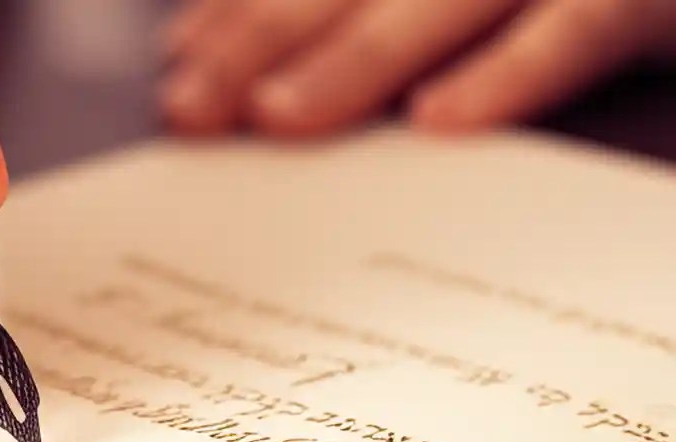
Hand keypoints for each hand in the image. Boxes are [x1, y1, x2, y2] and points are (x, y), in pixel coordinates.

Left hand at [161, 0, 675, 135]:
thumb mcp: (428, 1)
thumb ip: (349, 6)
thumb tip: (221, 39)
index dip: (240, 9)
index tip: (181, 63)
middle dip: (262, 37)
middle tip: (195, 105)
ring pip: (439, 1)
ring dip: (355, 56)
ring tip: (280, 114)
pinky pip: (568, 33)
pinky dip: (506, 75)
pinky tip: (440, 123)